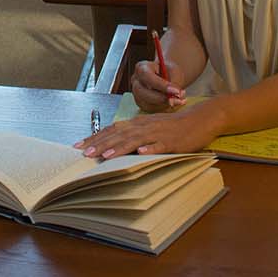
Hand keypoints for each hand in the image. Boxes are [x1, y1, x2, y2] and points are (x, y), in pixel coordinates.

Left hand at [74, 105, 214, 159]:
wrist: (198, 120)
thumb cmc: (172, 127)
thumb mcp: (149, 128)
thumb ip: (132, 135)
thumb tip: (113, 143)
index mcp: (137, 123)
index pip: (111, 130)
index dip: (95, 137)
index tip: (79, 145)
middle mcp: (144, 126)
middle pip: (118, 135)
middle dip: (100, 144)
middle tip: (84, 153)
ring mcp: (157, 134)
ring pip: (134, 140)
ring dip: (119, 148)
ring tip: (105, 156)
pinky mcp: (171, 142)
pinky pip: (159, 146)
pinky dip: (149, 149)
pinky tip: (140, 154)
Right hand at [130, 60, 185, 112]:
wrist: (168, 77)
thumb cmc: (170, 72)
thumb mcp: (175, 72)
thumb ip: (174, 83)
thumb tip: (174, 97)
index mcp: (142, 67)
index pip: (146, 76)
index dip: (160, 85)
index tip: (176, 91)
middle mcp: (136, 80)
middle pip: (142, 91)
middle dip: (161, 98)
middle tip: (178, 99)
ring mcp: (137, 93)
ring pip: (146, 103)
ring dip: (164, 104)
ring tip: (180, 100)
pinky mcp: (142, 103)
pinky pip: (151, 109)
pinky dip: (164, 108)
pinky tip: (175, 102)